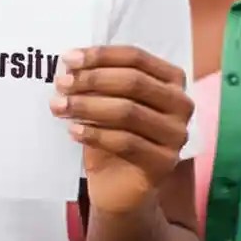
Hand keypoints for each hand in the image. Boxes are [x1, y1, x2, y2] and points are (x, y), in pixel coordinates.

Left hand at [49, 45, 192, 213]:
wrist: (118, 185)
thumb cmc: (110, 133)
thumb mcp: (103, 100)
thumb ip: (94, 79)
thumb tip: (69, 62)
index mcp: (171, 80)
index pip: (136, 57)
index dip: (100, 55)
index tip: (68, 58)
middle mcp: (181, 104)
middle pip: (133, 82)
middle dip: (91, 80)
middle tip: (61, 84)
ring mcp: (177, 135)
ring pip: (128, 111)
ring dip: (87, 106)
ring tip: (58, 106)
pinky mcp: (165, 162)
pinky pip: (126, 142)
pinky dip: (95, 134)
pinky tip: (72, 132)